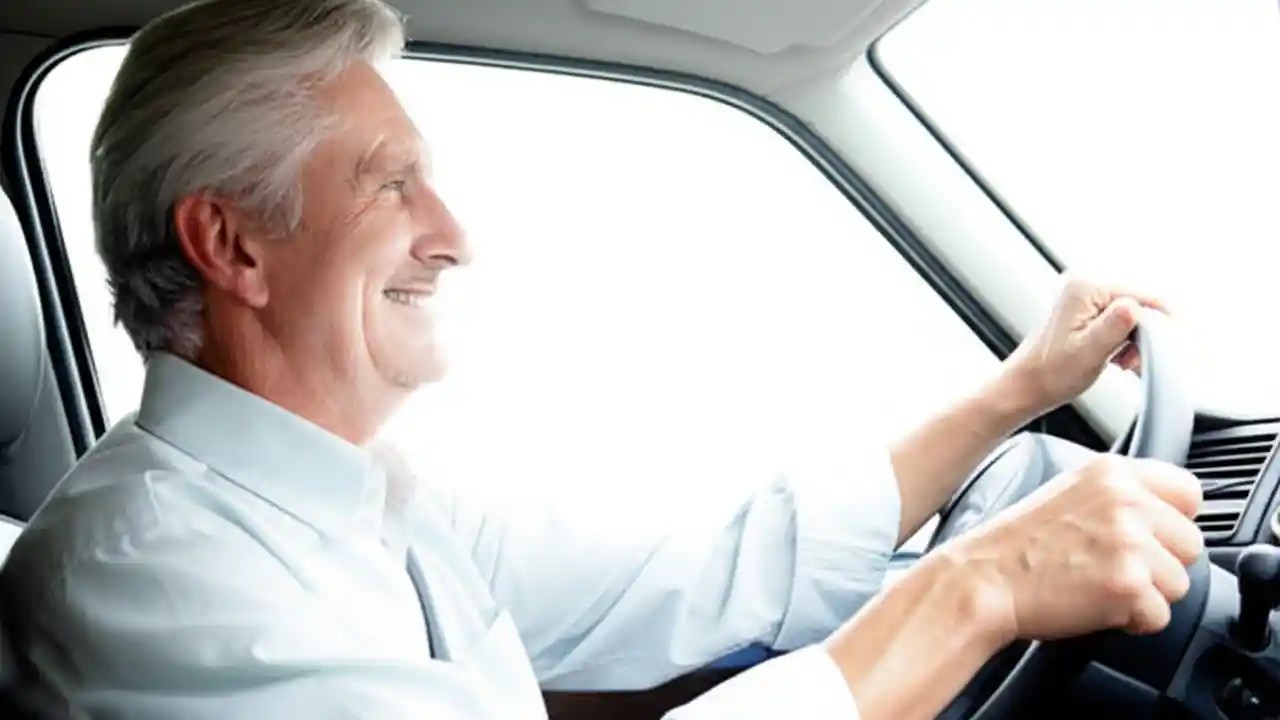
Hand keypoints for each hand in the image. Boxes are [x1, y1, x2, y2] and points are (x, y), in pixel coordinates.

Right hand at [947, 455, 1202, 641]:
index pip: (1188, 492)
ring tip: (1100, 587)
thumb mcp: (1068, 493)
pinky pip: (1160, 616)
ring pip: (1180, 583)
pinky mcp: (1128, 584)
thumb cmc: (1016, 546)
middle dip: (1160, 564)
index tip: (1149, 538)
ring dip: (1147, 595)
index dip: (1172, 522)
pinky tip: (1096, 606)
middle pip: (1190, 543)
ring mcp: (1129, 541)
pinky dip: (1132, 621)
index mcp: (1112, 471)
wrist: (982, 580)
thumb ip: (1119, 496)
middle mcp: (1125, 499)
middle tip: (1113, 568)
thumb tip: (1165, 516)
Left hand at [1006, 276, 1168, 410]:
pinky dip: (1122, 341)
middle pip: (1135, 304)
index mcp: (1084, 288)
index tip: (1174, 340)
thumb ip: (1115, 326)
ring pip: (1128, 316)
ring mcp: (1082, 299)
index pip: (1138, 295)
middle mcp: (1082, 286)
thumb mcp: (1089, 351)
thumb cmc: (1051, 373)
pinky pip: (1116, 322)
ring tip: (1123, 362)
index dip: (1158, 319)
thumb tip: (1137, 307)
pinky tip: (1117, 359)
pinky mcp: (1082, 313)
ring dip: (1133, 340)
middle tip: (1134, 360)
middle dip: (1143, 333)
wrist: (1026, 387)